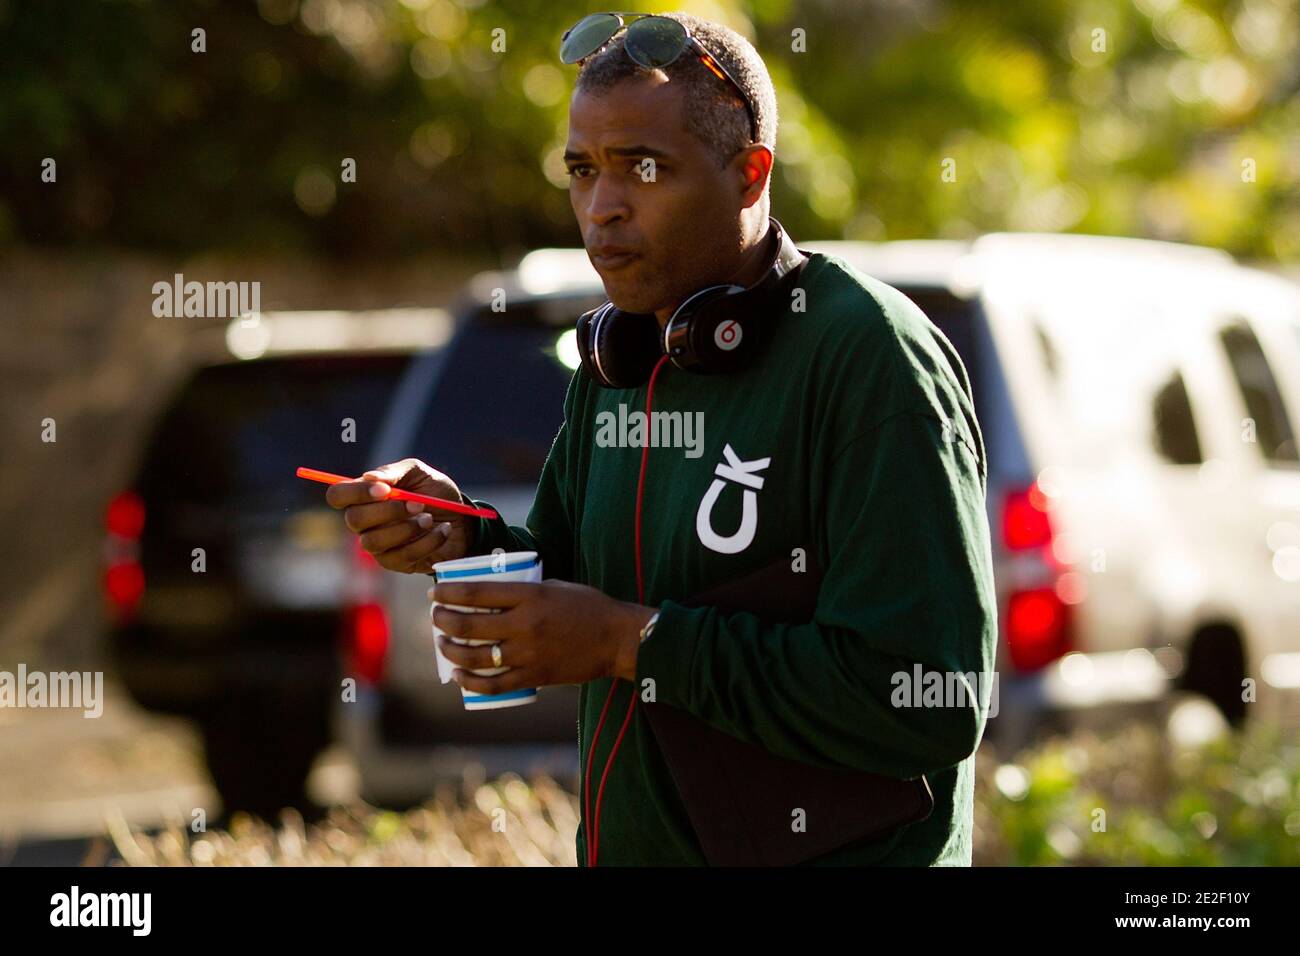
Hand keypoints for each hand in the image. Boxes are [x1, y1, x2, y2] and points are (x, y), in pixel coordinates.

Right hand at [325, 458, 474, 573]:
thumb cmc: (435, 492)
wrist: (463, 519)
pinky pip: (402, 556)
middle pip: (354, 520)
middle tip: (419, 504)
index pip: (338, 495)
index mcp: (365, 496)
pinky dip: (427, 541)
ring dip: (407, 528)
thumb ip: (395, 472)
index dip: (356, 493)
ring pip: (374, 542)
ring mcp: (378, 545)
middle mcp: (365, 522)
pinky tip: (441, 530)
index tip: (384, 490)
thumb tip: (369, 478)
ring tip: (430, 518)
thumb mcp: (419, 473)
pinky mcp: (396, 563)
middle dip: (389, 511)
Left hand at [429, 579, 656, 691]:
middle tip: (435, 617)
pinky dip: (471, 682)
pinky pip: (494, 685)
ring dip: (450, 650)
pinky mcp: (534, 677)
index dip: (448, 592)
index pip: (476, 592)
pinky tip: (459, 676)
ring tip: (442, 643)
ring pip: (475, 657)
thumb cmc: (588, 607)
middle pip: (468, 624)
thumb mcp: (555, 585)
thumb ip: (524, 590)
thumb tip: (492, 593)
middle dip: (442, 620)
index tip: (434, 592)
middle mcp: (525, 625)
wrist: (617, 639)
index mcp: (530, 596)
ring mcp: (528, 654)